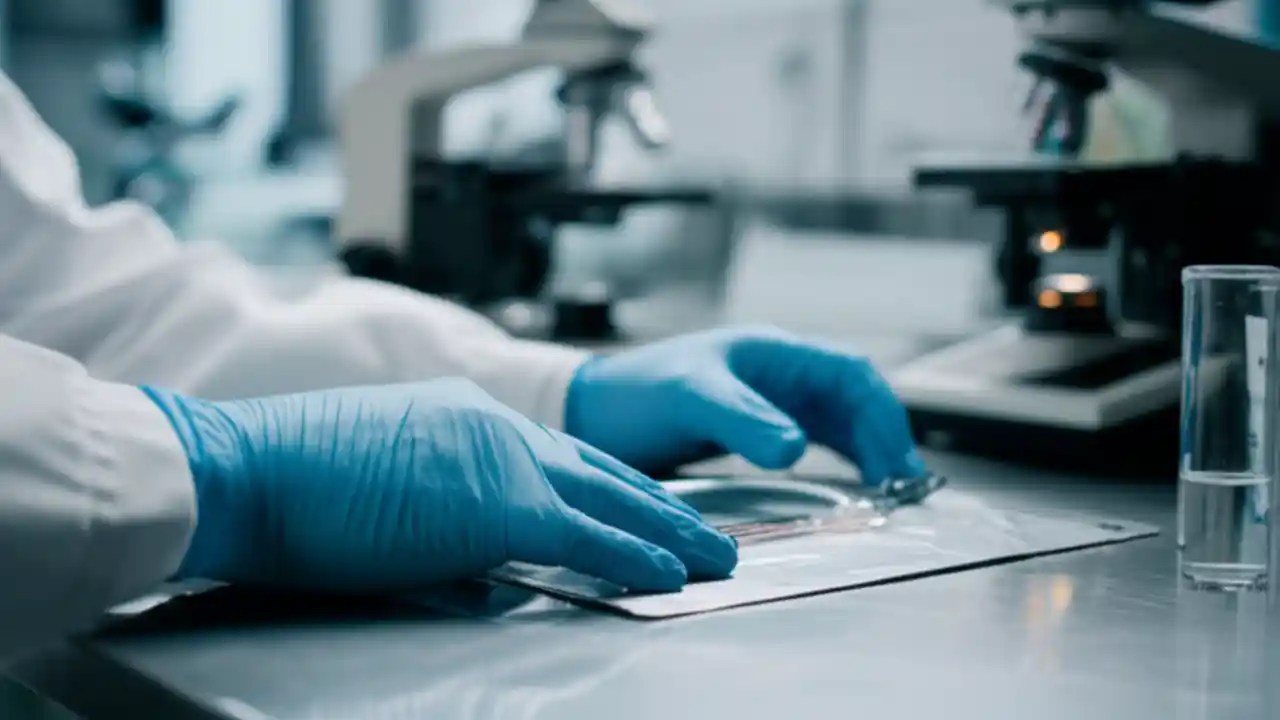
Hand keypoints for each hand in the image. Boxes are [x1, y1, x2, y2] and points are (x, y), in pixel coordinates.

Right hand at [142, 379, 735, 592]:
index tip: (655, 506)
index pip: (564, 456)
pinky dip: (634, 554)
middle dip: (664, 506)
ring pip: (611, 497)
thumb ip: (450, 527)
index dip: (617, 487)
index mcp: (471, 419)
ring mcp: (501, 460)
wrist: (250, 468)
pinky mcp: (496, 504)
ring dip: (672, 531)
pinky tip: (672, 573)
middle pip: (604, 471)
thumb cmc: (298, 489)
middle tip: (712, 532)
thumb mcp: (390, 498)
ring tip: (718, 557)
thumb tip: (486, 580)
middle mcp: (498, 428)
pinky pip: (585, 534)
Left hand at [565, 326, 924, 484]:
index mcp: (773, 353)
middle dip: (886, 436)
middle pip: (854, 399)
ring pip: (839, 420)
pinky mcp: (755, 428)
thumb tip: (796, 449)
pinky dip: (842, 460)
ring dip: (870, 450)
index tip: (896, 459)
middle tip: (905, 485)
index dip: (881, 415)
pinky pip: (816, 439)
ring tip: (892, 490)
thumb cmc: (635, 392)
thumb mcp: (691, 399)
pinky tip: (853, 486)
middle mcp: (779, 373)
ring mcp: (770, 400)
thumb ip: (743, 421)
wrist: (590, 409)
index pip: (850, 374)